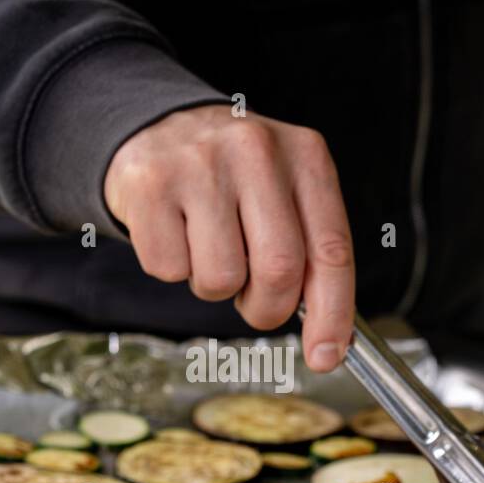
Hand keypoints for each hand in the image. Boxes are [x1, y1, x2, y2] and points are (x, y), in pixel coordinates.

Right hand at [104, 105, 354, 371]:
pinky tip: (175, 232)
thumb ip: (310, 251)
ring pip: (221, 279)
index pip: (332, 250)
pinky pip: (170, 270)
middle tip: (254, 302)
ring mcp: (199, 165)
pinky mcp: (150, 185)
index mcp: (305, 155)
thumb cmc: (230, 176)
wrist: (156, 127)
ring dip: (215, 287)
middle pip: (280, 271)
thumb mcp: (283, 192)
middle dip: (267, 308)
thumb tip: (329, 338)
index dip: (332, 314)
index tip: (325, 355)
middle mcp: (256, 150)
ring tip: (209, 249)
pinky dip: (173, 269)